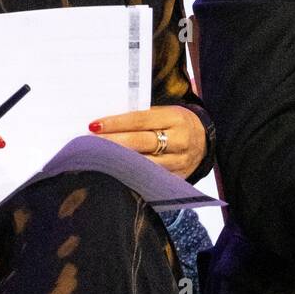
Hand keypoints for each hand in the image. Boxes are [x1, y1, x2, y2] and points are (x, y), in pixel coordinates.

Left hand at [87, 106, 206, 178]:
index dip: (116, 123)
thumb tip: (107, 124)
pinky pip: (151, 180)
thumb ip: (142, 118)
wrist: (204, 140)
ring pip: (144, 165)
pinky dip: (131, 178)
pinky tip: (114, 177)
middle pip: (141, 143)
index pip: (140, 120)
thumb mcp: (165, 113)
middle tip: (89, 145)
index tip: (94, 125)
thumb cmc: (174, 123)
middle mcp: (179, 140)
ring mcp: (179, 163)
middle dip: (113, 144)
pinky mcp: (177, 179)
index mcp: (175, 118)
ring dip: (118, 164)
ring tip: (96, 162)